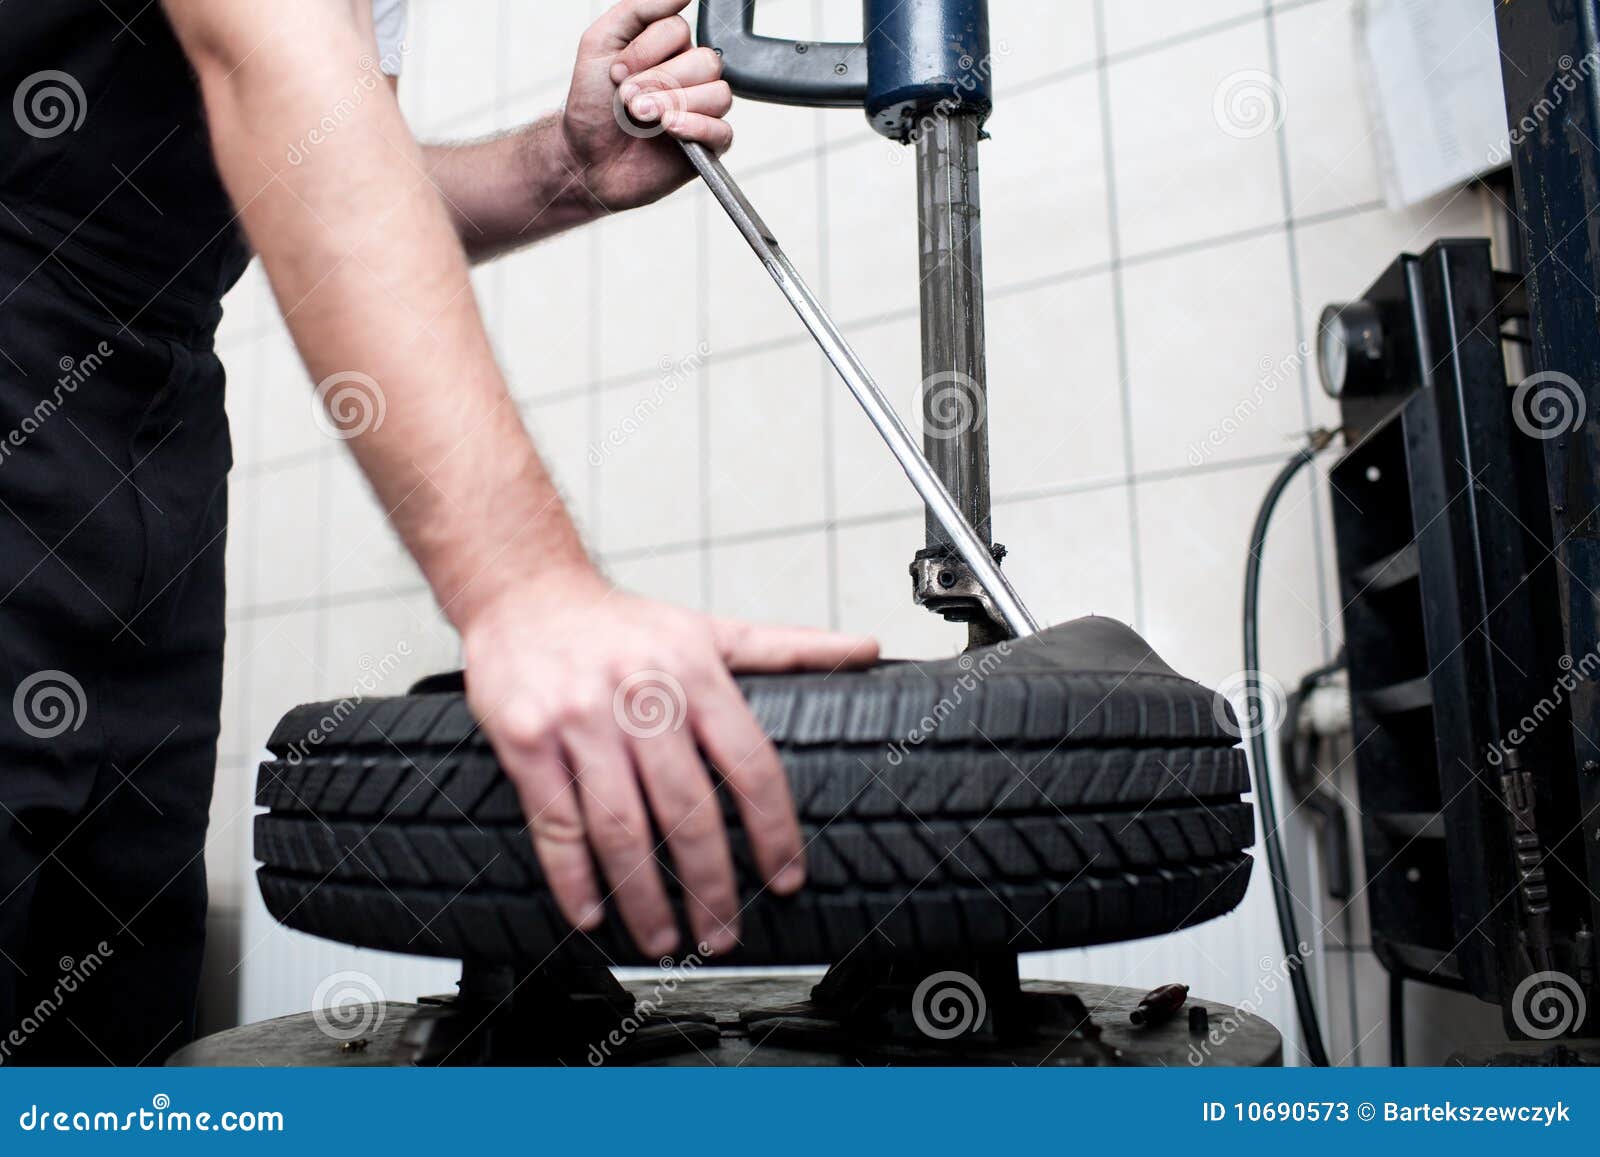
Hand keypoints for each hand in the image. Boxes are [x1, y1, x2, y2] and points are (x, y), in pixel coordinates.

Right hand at [461, 569, 879, 956]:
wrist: (525, 591)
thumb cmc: (620, 622)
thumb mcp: (708, 628)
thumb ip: (787, 647)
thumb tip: (866, 650)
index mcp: (696, 672)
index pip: (751, 764)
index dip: (774, 830)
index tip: (786, 879)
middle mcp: (642, 696)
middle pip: (688, 809)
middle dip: (711, 883)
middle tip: (723, 932)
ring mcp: (582, 719)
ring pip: (622, 827)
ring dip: (645, 895)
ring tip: (663, 939)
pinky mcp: (526, 739)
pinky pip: (555, 822)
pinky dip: (573, 878)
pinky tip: (592, 913)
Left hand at [559, 0, 733, 212]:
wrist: (585, 157)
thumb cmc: (592, 105)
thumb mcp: (600, 43)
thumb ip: (637, 9)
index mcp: (670, 49)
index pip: (679, 30)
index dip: (646, 50)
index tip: (616, 73)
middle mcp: (691, 77)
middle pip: (706, 61)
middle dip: (659, 80)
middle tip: (629, 100)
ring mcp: (702, 111)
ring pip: (719, 93)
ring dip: (674, 103)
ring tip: (642, 118)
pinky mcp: (707, 146)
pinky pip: (723, 131)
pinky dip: (696, 127)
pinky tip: (669, 130)